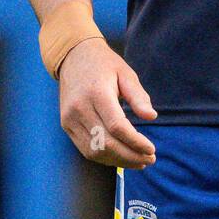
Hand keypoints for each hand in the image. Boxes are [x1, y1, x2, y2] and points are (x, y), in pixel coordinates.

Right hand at [58, 38, 157, 169]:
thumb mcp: (126, 73)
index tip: (151, 149)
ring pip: (94, 151)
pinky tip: (120, 157)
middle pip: (106, 143)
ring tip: (138, 162)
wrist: (73, 56)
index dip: (135, 142)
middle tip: (149, 159)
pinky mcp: (66, 125)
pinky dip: (104, 157)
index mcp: (97, 93)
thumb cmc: (104, 64)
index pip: (117, 126)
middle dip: (130, 156)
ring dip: (118, 161)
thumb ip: (138, 96)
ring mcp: (70, 118)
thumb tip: (151, 117)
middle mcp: (80, 108)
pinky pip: (85, 149)